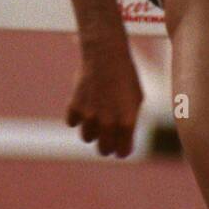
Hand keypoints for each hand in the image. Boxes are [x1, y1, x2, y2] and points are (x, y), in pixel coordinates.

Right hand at [65, 38, 142, 157]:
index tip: (121, 146)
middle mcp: (108, 122)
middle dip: (106, 146)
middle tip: (107, 138)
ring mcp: (90, 116)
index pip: (123, 152)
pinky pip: (72, 123)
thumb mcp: (136, 100)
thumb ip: (130, 123)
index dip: (122, 150)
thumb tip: (122, 142)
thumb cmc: (126, 78)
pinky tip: (84, 104)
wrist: (107, 57)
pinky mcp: (74, 107)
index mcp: (127, 122)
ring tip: (97, 114)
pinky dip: (76, 116)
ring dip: (91, 130)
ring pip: (87, 137)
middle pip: (103, 150)